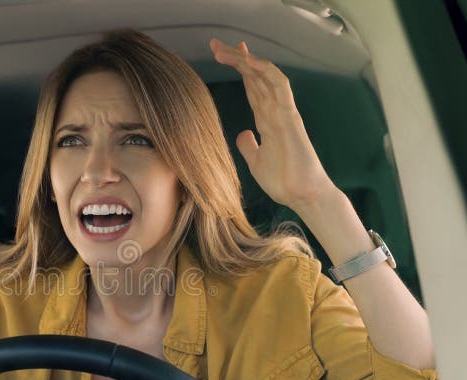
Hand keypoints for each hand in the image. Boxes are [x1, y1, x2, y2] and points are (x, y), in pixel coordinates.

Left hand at [209, 38, 336, 209]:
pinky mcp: (291, 118)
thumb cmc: (284, 181)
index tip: (224, 55)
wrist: (302, 195)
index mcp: (268, 120)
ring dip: (246, 60)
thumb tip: (243, 133)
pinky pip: (280, 87)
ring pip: (266, 76)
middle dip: (237, 59)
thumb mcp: (256, 162)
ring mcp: (284, 112)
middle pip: (256, 77)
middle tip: (216, 45)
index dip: (240, 70)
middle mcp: (276, 111)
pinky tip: (250, 62)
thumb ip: (250, 146)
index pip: (253, 88)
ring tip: (225, 50)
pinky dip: (266, 72)